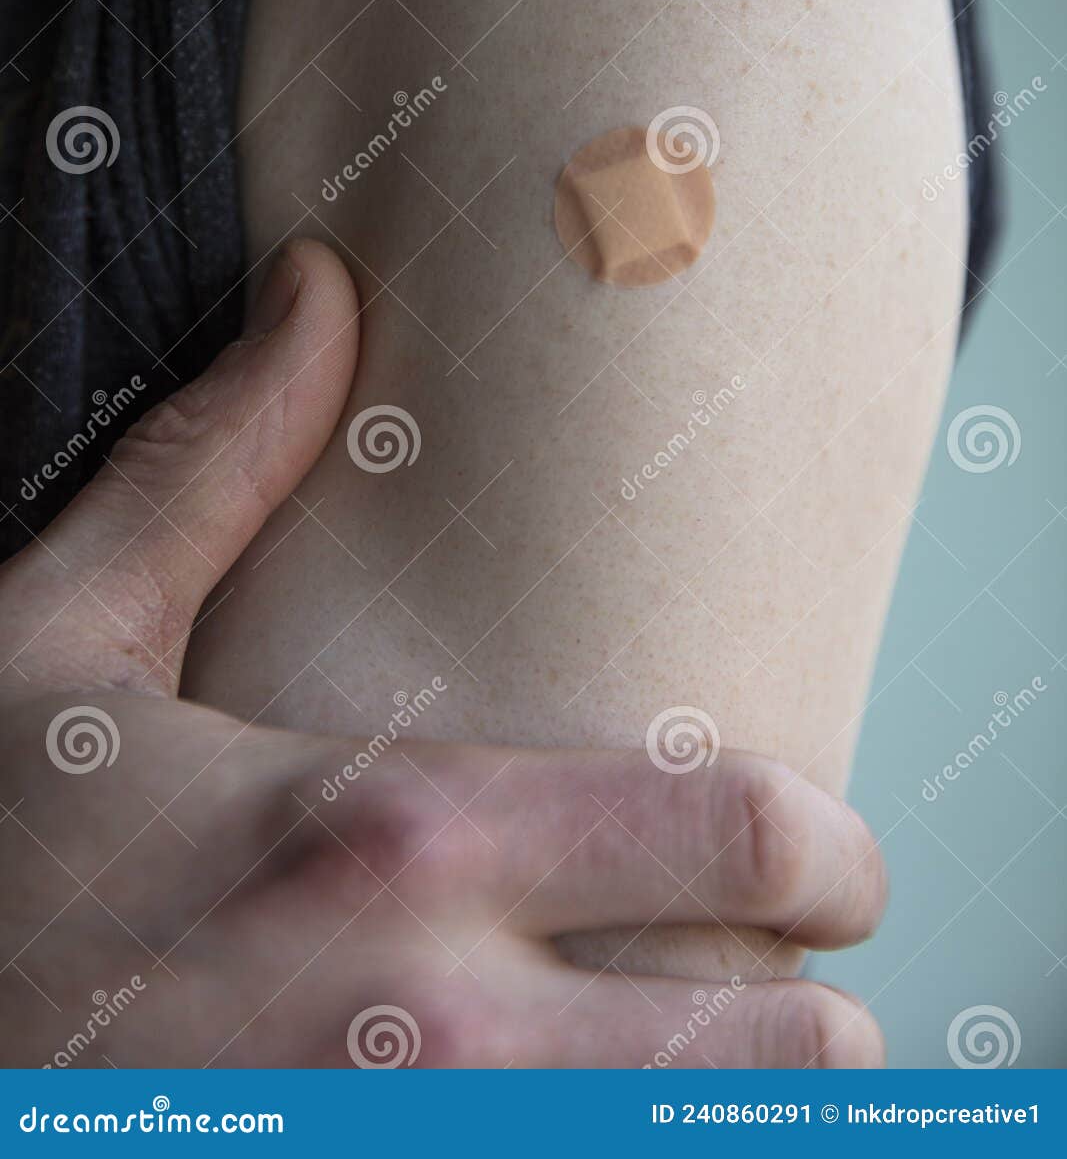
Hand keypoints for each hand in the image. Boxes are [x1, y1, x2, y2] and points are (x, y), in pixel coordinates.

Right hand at [0, 241, 885, 1067]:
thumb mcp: (65, 640)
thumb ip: (217, 467)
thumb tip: (315, 293)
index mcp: (384, 831)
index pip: (729, 830)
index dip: (830, 845)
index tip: (837, 854)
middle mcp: (426, 1026)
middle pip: (766, 1043)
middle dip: (821, 1019)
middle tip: (811, 982)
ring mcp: (405, 1158)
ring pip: (694, 1152)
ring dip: (742, 1111)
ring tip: (730, 1067)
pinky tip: (591, 1118)